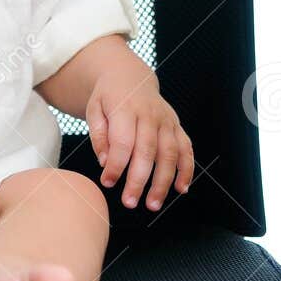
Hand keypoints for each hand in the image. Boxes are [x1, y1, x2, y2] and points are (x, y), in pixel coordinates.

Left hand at [85, 58, 194, 211]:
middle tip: (130, 202)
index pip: (123, 141)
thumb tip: (105, 161)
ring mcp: (166, 121)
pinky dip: (186, 170)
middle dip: (139, 180)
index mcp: (126, 108)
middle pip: (147, 151)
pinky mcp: (177, 126)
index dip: (116, 165)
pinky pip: (186, 149)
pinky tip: (180, 189)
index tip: (107, 182)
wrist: (130, 77)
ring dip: (164, 181)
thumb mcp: (94, 109)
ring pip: (170, 153)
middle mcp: (150, 115)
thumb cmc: (108, 97)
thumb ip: (98, 135)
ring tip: (153, 204)